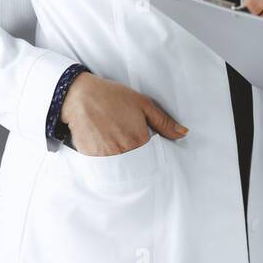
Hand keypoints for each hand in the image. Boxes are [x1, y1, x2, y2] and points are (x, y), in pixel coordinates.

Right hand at [62, 72, 187, 156]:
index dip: (149, 150)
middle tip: (125, 138)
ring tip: (114, 139)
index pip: (152, 156)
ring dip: (121, 158)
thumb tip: (183, 134)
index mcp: (138, 140)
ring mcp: (106, 157)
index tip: (143, 141)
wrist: (80, 95)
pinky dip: (106, 159)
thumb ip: (163, 122)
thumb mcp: (142, 104)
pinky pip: (104, 166)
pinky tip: (104, 142)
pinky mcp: (92, 158)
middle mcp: (123, 152)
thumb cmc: (112, 97)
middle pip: (136, 164)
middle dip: (136, 156)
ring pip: (120, 167)